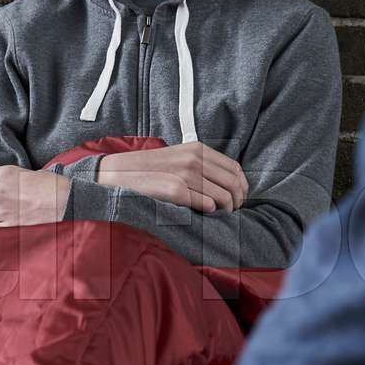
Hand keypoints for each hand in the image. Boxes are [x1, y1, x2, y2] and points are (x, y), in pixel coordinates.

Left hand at [0, 166, 69, 226]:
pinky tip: (0, 227)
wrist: (70, 207)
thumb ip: (20, 178)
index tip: (1, 185)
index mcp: (8, 174)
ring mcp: (1, 212)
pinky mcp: (6, 229)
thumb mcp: (37, 175)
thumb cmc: (59, 189)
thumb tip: (16, 183)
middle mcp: (0, 192)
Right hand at [96, 142, 248, 211]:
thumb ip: (202, 165)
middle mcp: (194, 159)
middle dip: (238, 201)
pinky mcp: (176, 190)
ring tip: (218, 214)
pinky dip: (208, 211)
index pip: (235, 168)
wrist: (121, 174)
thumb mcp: (179, 158)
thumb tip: (229, 184)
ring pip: (223, 197)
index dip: (243, 186)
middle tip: (232, 211)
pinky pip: (206, 205)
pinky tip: (201, 212)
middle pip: (234, 184)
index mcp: (198, 149)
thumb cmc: (151, 171)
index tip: (240, 198)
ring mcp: (185, 174)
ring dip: (225, 209)